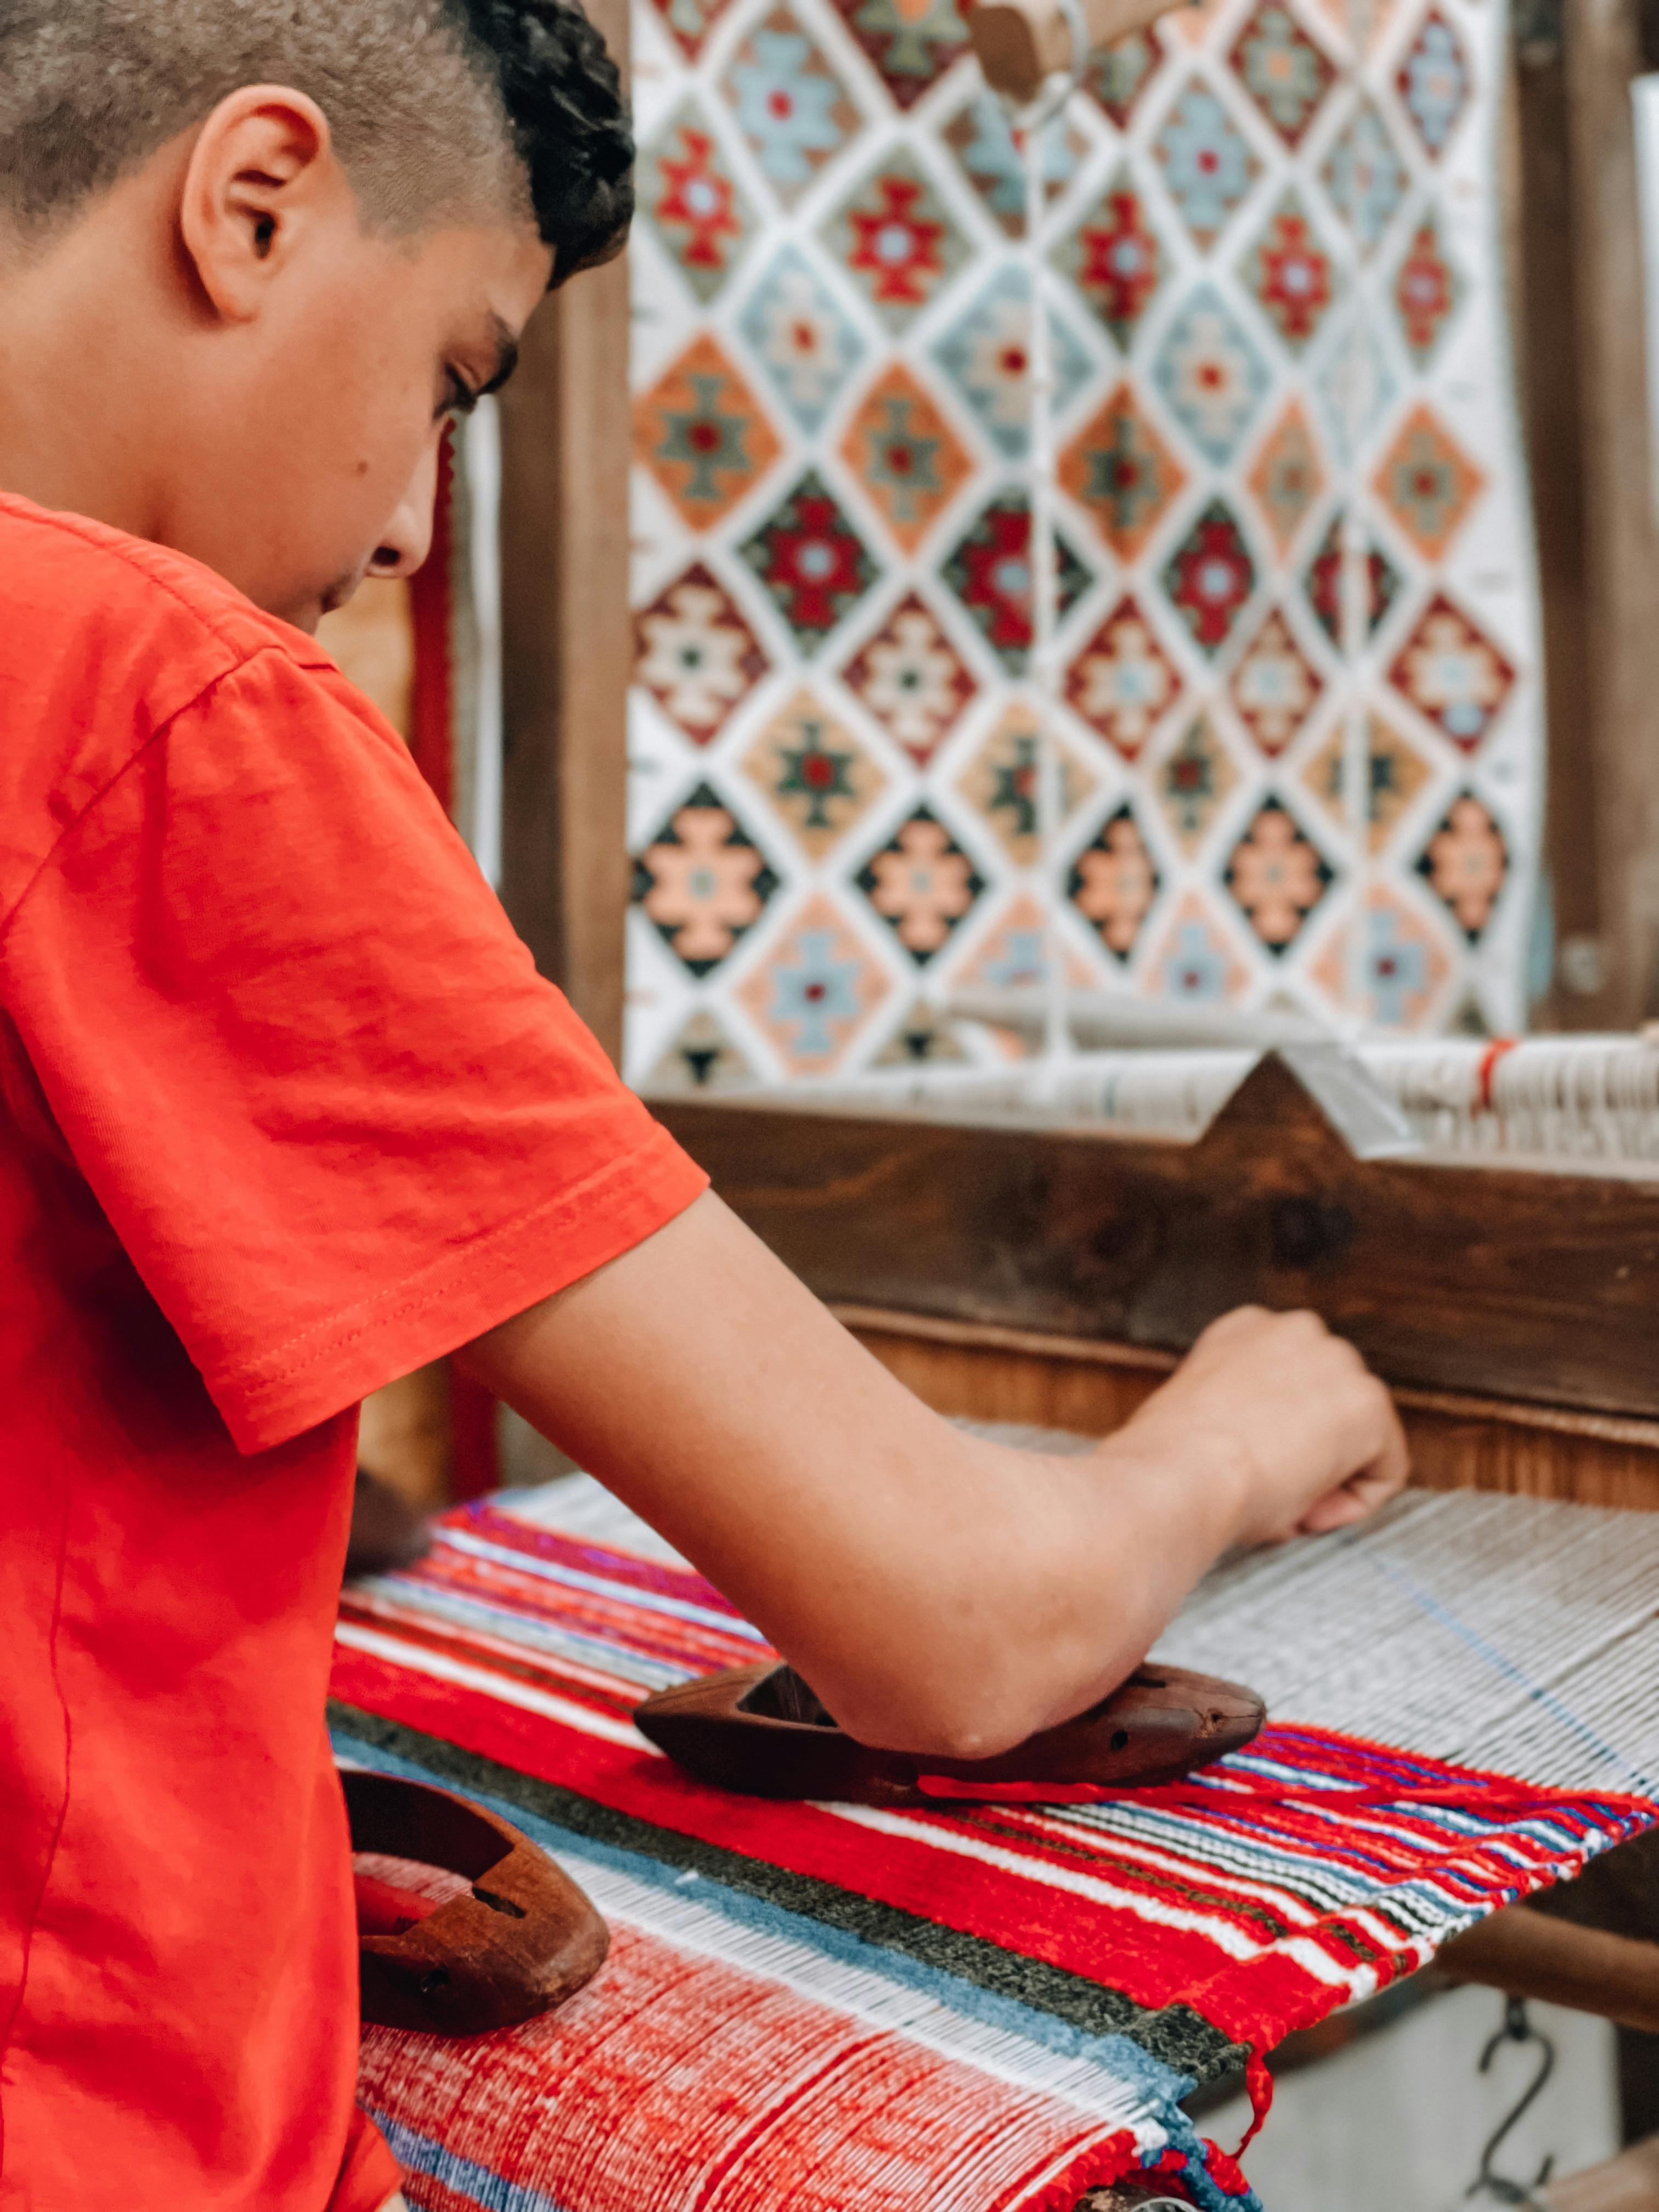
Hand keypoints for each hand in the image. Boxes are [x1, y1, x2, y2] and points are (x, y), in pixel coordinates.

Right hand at [1112, 1306, 1408, 1548]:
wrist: (1178, 1474)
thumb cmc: (1173, 1461)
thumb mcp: (1202, 1417)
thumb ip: (1243, 1416)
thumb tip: (1276, 1456)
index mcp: (1246, 1329)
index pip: (1293, 1384)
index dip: (1278, 1441)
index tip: (1255, 1471)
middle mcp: (1296, 1331)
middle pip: (1331, 1407)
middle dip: (1312, 1456)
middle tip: (1274, 1494)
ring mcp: (1336, 1361)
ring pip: (1362, 1437)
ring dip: (1332, 1477)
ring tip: (1285, 1502)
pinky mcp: (1367, 1404)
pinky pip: (1385, 1470)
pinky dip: (1356, 1501)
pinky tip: (1308, 1507)